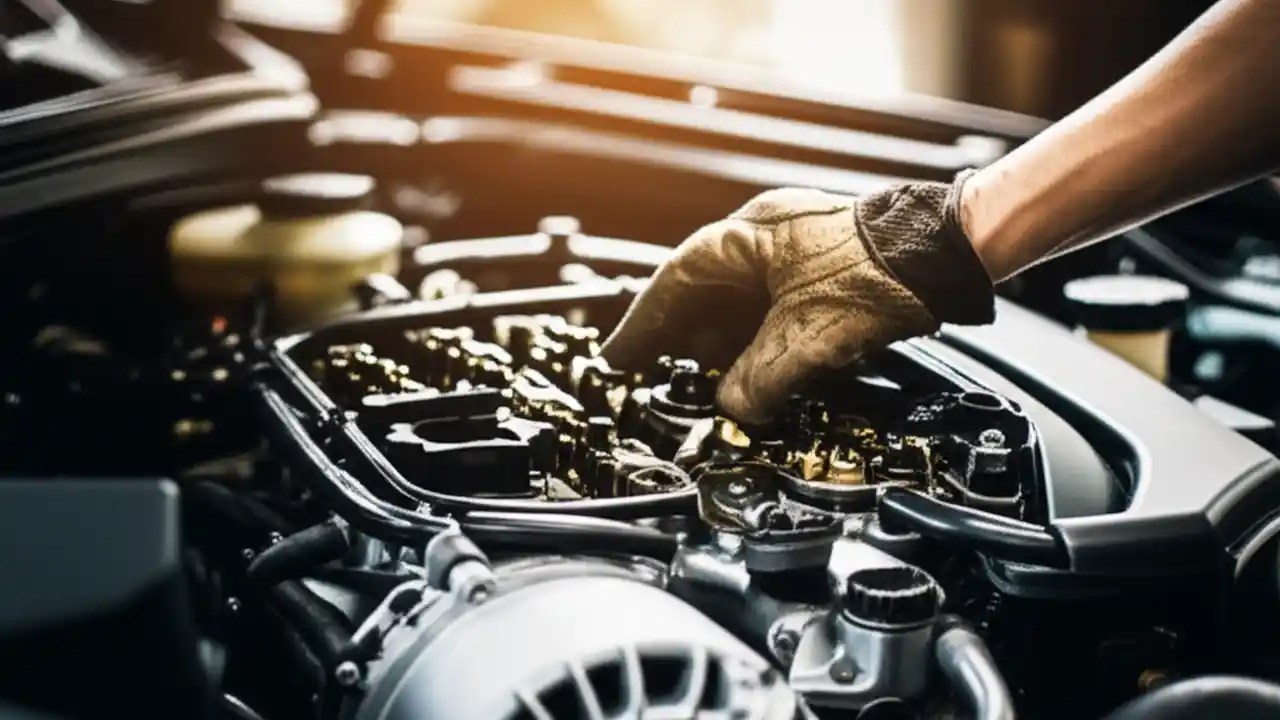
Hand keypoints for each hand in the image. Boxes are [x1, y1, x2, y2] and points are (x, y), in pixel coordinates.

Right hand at [600, 175, 994, 423]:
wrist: (955, 252)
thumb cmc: (888, 272)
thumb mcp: (809, 339)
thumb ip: (761, 379)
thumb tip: (735, 405)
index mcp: (750, 234)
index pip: (677, 279)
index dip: (644, 323)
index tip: (620, 355)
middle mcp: (768, 233)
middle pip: (703, 288)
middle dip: (679, 336)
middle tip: (654, 373)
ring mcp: (797, 246)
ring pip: (738, 298)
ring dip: (720, 340)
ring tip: (708, 380)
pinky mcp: (825, 266)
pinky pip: (771, 303)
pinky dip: (756, 335)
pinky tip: (759, 365)